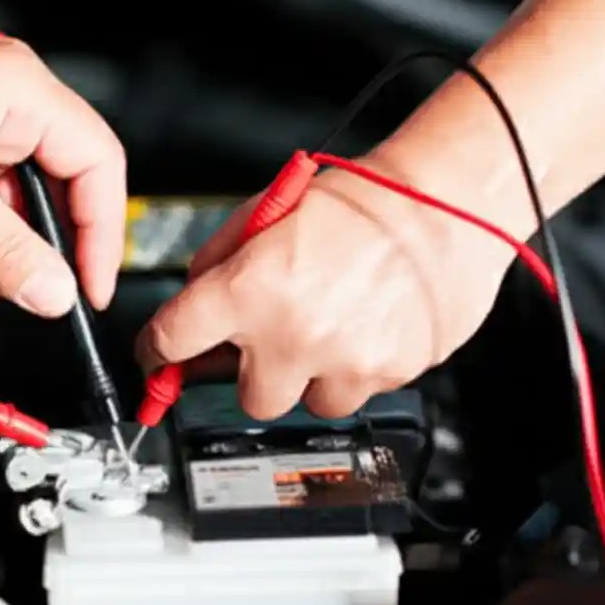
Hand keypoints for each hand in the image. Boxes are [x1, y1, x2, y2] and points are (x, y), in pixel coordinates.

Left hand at [136, 160, 515, 418]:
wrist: (446, 203)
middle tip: (274, 337)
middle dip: (257, 371)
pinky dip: (355, 367)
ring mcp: (343, 363)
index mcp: (248, 290)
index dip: (159, 353)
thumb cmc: (362, 201)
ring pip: (307, 403)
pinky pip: (357, 390)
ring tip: (332, 325)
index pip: (171, 342)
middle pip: (248, 398)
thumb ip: (218, 264)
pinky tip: (366, 324)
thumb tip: (190, 304)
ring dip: (310, 374)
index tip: (160, 360)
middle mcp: (291, 336)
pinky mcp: (389, 375)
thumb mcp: (266, 213)